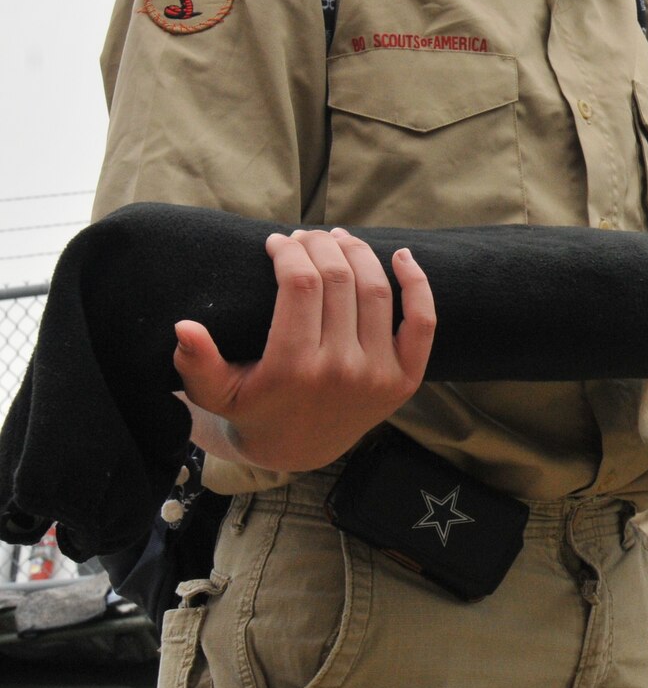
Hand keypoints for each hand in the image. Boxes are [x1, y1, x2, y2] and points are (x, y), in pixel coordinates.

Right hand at [174, 230, 434, 471]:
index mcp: (294, 369)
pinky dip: (418, 284)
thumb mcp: (214, 393)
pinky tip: (401, 255)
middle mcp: (342, 370)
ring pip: (377, 291)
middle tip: (304, 238)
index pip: (300, 286)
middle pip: (339, 280)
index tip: (276, 243)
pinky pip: (423, 322)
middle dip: (319, 247)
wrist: (300, 449)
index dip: (289, 254)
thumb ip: (196, 362)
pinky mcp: (407, 379)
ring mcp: (379, 374)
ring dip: (358, 254)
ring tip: (337, 240)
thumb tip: (184, 325)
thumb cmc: (253, 409)